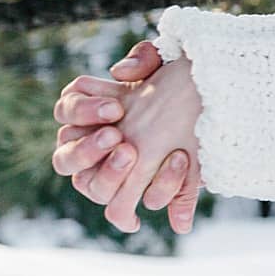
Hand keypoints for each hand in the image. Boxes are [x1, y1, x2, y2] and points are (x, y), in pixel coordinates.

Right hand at [52, 39, 201, 229]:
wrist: (210, 112)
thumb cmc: (181, 86)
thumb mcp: (168, 62)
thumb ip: (143, 58)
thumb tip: (121, 72)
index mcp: (91, 110)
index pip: (66, 108)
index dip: (84, 110)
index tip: (117, 108)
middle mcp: (89, 144)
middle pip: (65, 155)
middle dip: (88, 149)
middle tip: (119, 138)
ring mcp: (106, 172)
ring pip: (85, 184)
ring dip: (107, 175)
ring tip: (133, 157)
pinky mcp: (130, 195)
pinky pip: (115, 209)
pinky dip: (124, 212)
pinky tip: (137, 217)